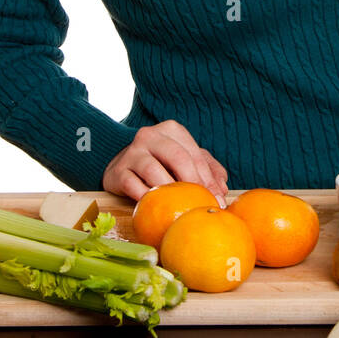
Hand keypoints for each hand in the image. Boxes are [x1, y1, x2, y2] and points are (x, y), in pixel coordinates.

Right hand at [102, 120, 228, 204]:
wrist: (122, 164)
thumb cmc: (162, 162)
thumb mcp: (187, 159)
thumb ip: (208, 170)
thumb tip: (221, 190)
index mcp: (171, 130)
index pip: (194, 154)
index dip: (208, 179)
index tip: (217, 199)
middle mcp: (150, 135)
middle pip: (177, 157)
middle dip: (193, 183)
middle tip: (200, 203)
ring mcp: (131, 152)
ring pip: (153, 170)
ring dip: (169, 191)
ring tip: (179, 205)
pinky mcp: (117, 171)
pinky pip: (132, 185)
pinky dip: (146, 198)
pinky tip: (155, 207)